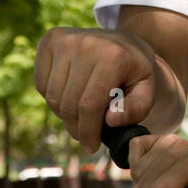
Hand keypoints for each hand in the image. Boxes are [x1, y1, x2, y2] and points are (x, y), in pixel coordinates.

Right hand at [34, 26, 159, 152]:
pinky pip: (42, 85)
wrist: (123, 41)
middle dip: (76, 128)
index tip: (92, 146)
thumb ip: (136, 109)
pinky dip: (53, 98)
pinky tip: (71, 94)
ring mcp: (65, 40)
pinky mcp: (49, 41)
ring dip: (64, 115)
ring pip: (53, 97)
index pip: (89, 106)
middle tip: (86, 136)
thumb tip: (111, 121)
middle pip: (68, 104)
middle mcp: (86, 44)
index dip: (88, 132)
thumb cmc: (134, 71)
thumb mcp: (146, 90)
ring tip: (81, 114)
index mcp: (113, 57)